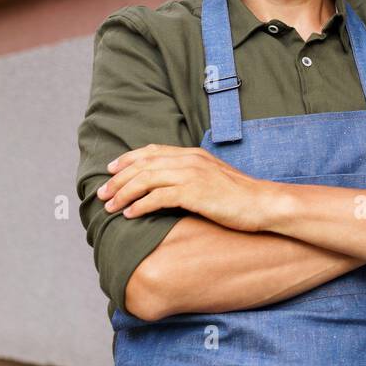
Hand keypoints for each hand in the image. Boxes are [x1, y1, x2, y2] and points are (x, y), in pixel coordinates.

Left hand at [96, 144, 269, 232]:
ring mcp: (192, 175)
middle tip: (102, 194)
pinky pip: (158, 197)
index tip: (110, 170)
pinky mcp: (195, 193)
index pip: (152, 151)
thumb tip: (171, 186)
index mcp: (193, 155)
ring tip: (110, 206)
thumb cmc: (241, 197)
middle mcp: (190, 160)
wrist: (263, 203)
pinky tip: (130, 214)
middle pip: (143, 165)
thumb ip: (193, 176)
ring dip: (123, 193)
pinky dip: (140, 205)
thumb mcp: (215, 179)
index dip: (128, 160)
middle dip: (118, 180)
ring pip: (146, 179)